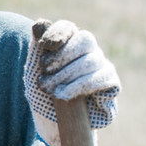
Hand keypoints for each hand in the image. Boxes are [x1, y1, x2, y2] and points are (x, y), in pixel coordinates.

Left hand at [27, 19, 120, 145]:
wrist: (53, 121)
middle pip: (85, 40)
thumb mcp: (34, 71)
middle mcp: (89, 50)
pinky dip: (80, 86)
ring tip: (50, 90)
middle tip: (45, 73)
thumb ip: (37, 48)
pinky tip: (64, 95)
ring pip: (91, 60)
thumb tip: (38, 25)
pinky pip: (102, 78)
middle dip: (63, 56)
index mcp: (69, 43)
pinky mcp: (111, 82)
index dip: (59, 32)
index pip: (68, 28)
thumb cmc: (44, 92)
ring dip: (67, 75)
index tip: (45, 44)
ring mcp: (102, 65)